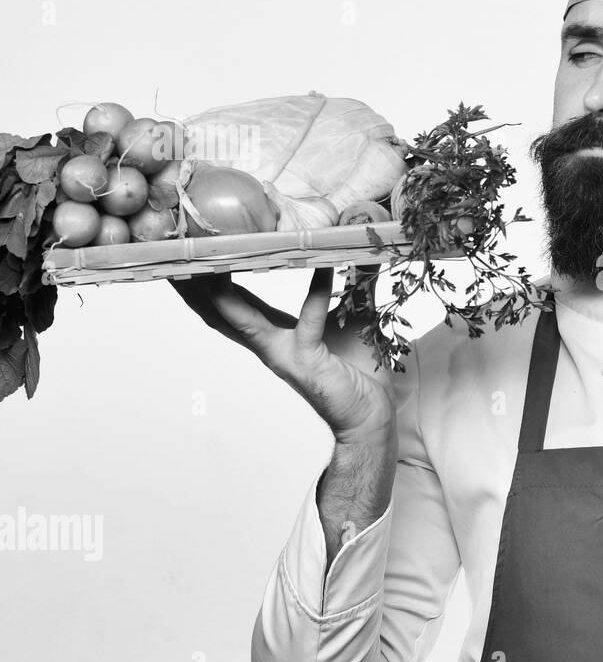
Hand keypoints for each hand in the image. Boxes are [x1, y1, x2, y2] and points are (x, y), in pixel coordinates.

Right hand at [170, 266, 394, 440]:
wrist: (371, 414)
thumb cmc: (358, 368)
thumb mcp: (355, 314)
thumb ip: (355, 282)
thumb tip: (363, 247)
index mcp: (274, 331)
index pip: (230, 300)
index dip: (207, 278)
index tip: (191, 250)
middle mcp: (269, 343)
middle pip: (218, 310)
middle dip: (193, 284)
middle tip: (172, 252)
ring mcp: (283, 354)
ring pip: (241, 319)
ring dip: (221, 292)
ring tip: (210, 260)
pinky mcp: (307, 361)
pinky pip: (309, 321)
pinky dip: (316, 291)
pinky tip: (323, 266)